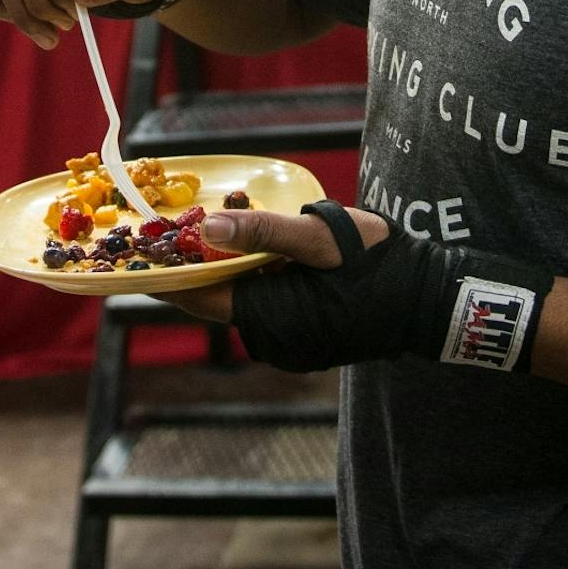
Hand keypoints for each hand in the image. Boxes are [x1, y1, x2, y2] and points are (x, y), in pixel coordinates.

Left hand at [158, 205, 390, 321]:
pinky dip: (251, 278)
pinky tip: (253, 247)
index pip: (197, 297)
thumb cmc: (376, 264)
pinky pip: (264, 304)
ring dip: (225, 268)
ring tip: (207, 228)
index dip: (166, 272)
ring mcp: (289, 342)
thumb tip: (206, 228)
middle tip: (172, 226)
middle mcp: (273, 339)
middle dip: (194, 264)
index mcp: (268, 317)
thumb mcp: (318, 237)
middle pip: (215, 298)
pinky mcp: (304, 336)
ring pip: (240, 299)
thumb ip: (262, 232)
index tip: (139, 249)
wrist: (428, 298)